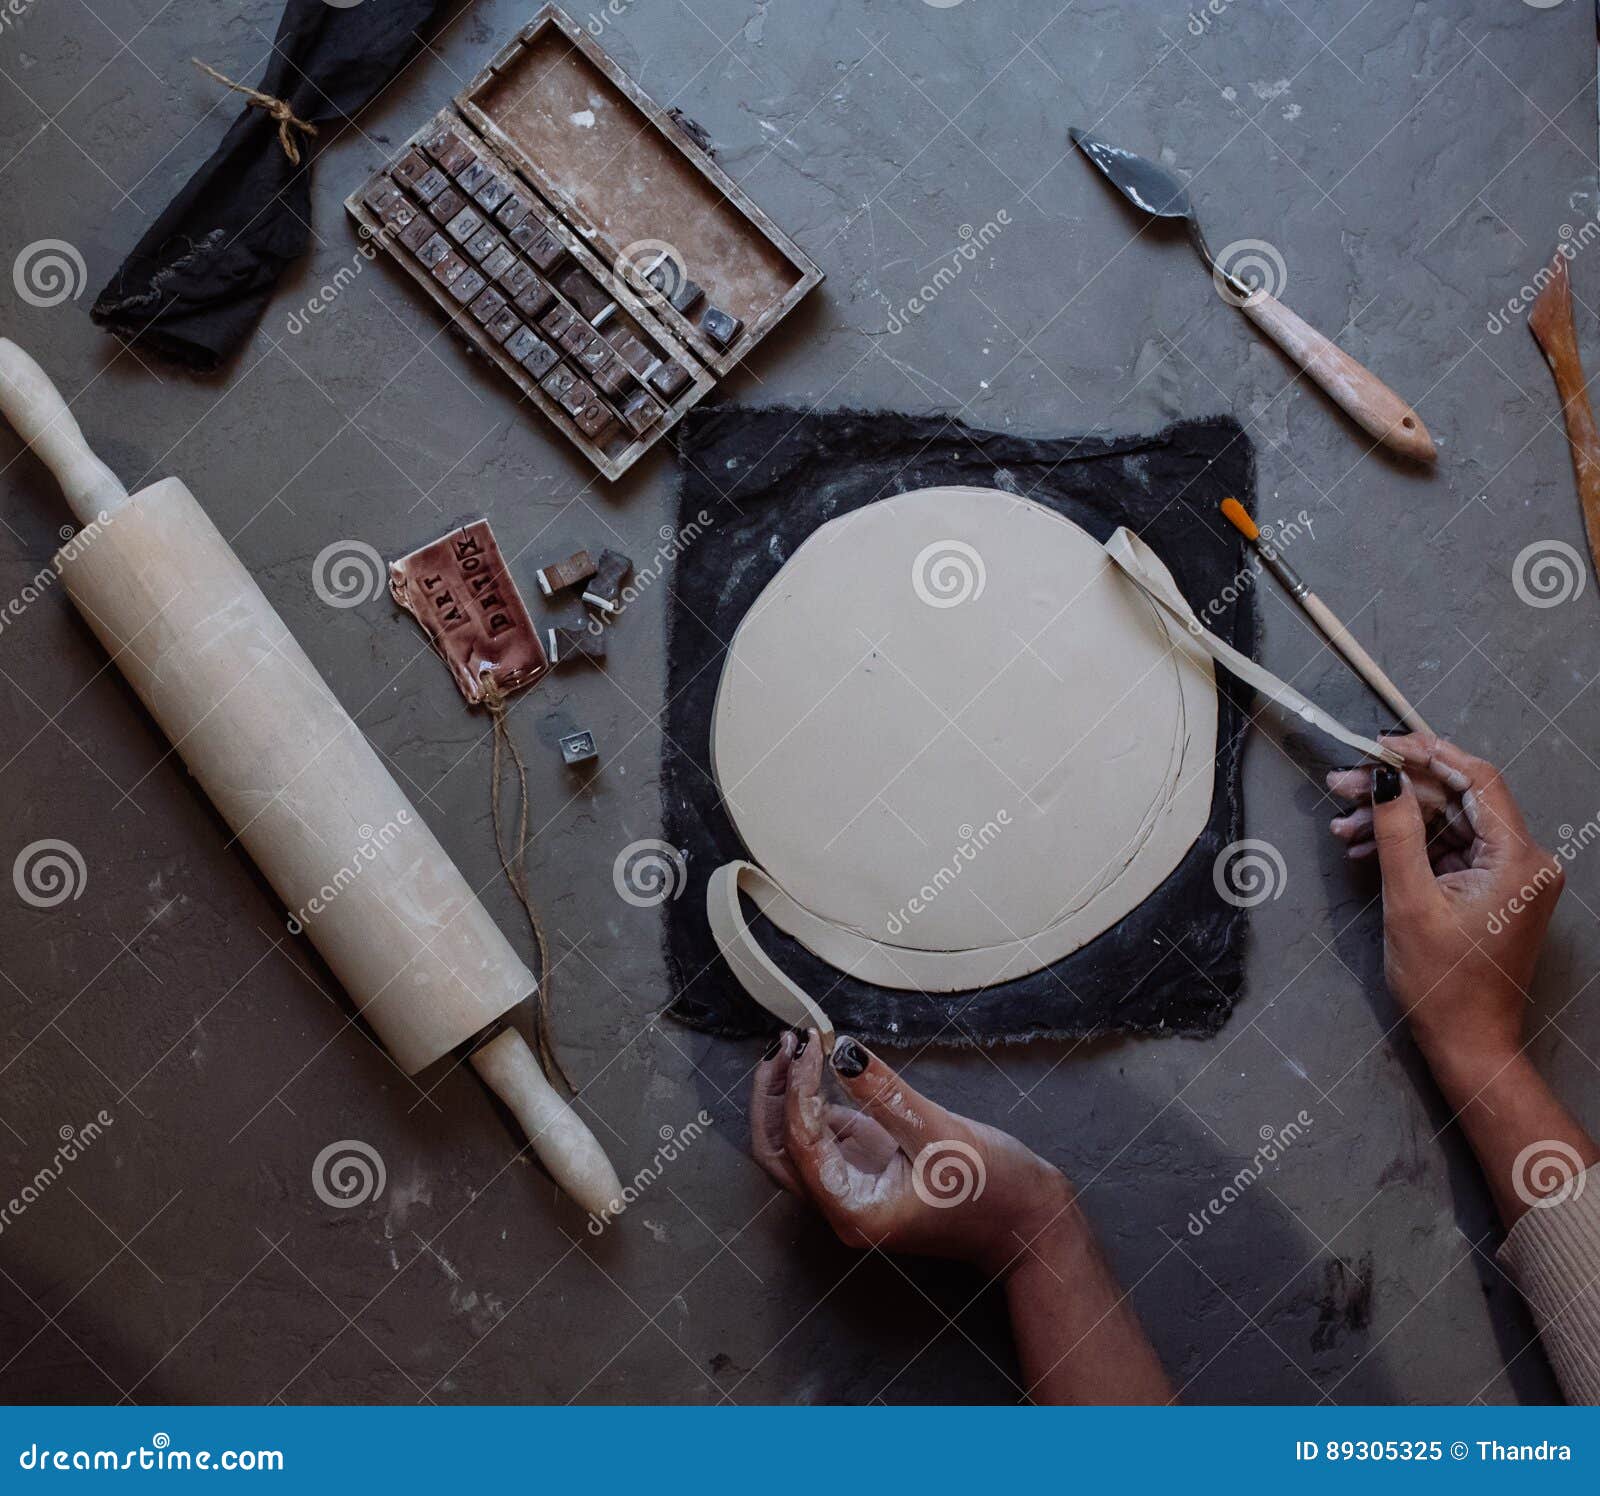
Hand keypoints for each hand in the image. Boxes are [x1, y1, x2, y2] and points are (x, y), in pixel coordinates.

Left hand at [750, 1030, 1072, 1275]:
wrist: (1027, 1222)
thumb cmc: (994, 1191)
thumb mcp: (940, 1134)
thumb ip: (886, 1094)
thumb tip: (843, 1053)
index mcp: (855, 1211)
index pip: (802, 1144)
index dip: (798, 1090)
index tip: (810, 1045)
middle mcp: (842, 1205)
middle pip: (779, 1151)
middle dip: (772, 1095)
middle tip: (786, 1044)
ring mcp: (851, 1186)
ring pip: (794, 1143)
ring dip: (787, 1095)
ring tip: (797, 1046)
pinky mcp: (865, 1168)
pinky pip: (823, 1134)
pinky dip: (814, 1099)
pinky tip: (820, 1064)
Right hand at [1326, 734, 1561, 1079]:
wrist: (1467, 1043)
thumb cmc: (1443, 983)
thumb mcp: (1410, 902)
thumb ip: (1398, 834)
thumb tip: (1386, 778)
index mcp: (1518, 859)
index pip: (1477, 780)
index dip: (1427, 753)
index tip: (1380, 745)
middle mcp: (1525, 860)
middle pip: (1456, 800)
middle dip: (1397, 790)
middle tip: (1341, 784)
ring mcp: (1510, 876)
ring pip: (1447, 824)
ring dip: (1395, 819)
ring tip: (1341, 823)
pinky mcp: (1493, 890)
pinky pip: (1449, 850)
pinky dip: (1409, 846)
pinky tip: (1364, 847)